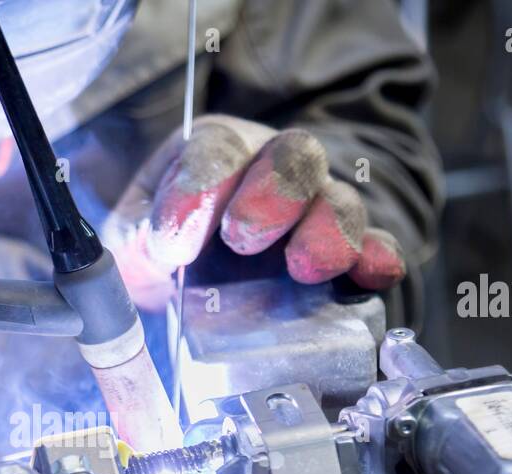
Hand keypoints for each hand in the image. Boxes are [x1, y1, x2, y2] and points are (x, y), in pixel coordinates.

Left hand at [103, 115, 405, 309]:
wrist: (199, 286)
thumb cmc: (169, 247)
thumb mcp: (135, 240)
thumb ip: (137, 239)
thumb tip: (160, 249)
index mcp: (216, 152)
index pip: (215, 149)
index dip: (198, 188)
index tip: (174, 240)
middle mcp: (275, 170)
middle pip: (294, 157)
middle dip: (272, 194)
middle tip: (242, 237)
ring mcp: (318, 211)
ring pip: (339, 202)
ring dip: (327, 230)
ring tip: (304, 267)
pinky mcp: (347, 258)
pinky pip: (374, 251)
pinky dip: (376, 260)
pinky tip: (374, 273)